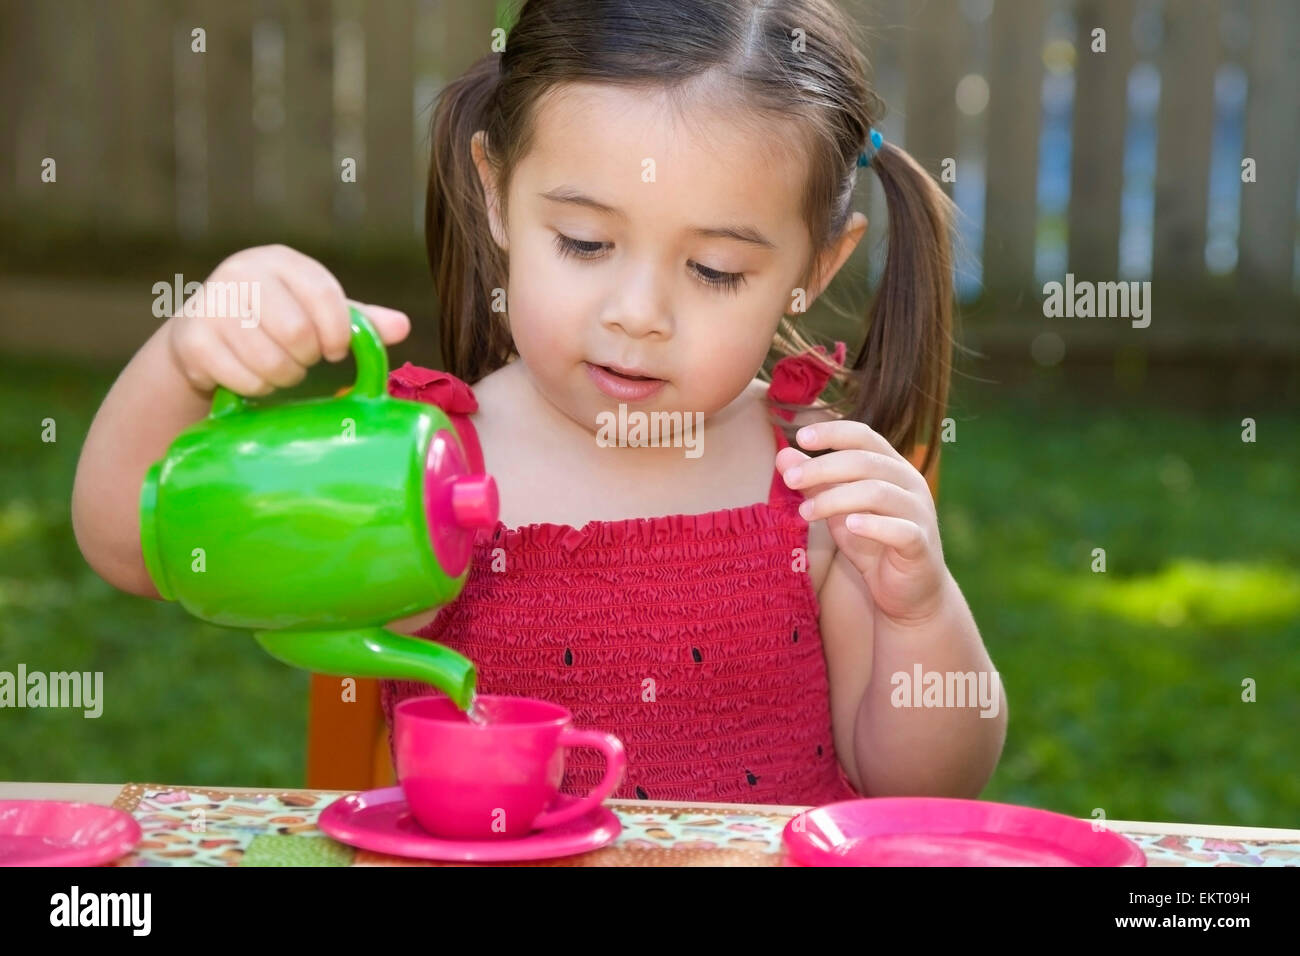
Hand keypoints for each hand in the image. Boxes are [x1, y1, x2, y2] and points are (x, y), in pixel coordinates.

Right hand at [166, 244, 410, 397]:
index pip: (324, 295)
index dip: (338, 332)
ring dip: (284, 377)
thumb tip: (402, 327)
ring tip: (280, 369)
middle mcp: (242, 273)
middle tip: (304, 361)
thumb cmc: (274, 319)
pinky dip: (256, 388)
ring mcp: (212, 304)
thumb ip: (359, 319)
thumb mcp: (318, 313)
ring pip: (270, 361)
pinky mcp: (192, 339)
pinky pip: (242, 379)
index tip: (337, 351)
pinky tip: (251, 376)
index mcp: (281, 261)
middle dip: (308, 358)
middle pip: (297, 333)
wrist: (204, 332)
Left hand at [777, 420, 947, 624]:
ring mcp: (919, 512)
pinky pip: (900, 529)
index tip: (800, 437)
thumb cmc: (870, 543)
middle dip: (822, 468)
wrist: (907, 591)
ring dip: (836, 498)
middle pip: (865, 462)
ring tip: (806, 512)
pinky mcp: (920, 544)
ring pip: (878, 492)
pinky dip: (873, 525)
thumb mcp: (837, 510)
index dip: (833, 432)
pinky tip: (849, 526)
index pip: (863, 436)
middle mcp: (910, 482)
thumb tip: (782, 455)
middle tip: (789, 480)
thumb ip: (815, 483)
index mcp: (891, 466)